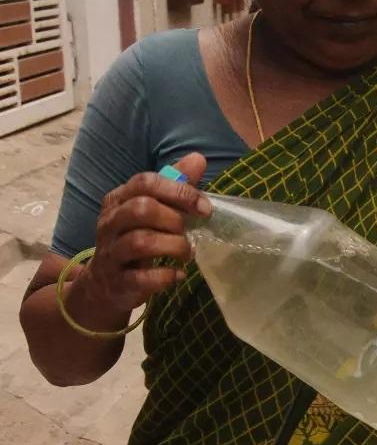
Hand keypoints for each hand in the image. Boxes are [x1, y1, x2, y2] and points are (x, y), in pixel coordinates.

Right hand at [79, 153, 209, 320]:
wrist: (104, 286)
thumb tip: (198, 158)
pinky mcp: (117, 282)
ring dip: (174, 246)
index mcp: (118, 200)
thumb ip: (173, 186)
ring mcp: (110, 253)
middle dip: (174, 219)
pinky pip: (142, 277)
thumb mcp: (151, 210)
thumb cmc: (134, 239)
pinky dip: (166, 276)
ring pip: (141, 241)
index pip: (145, 182)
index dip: (179, 190)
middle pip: (141, 209)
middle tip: (189, 231)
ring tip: (187, 253)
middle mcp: (109, 223)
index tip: (204, 207)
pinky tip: (179, 274)